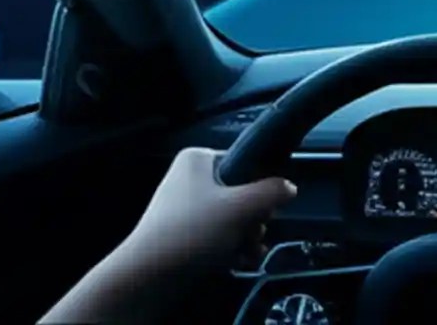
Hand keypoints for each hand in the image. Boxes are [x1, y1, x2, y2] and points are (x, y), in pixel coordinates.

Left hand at [41, 147, 295, 323]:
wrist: (147, 276)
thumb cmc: (192, 231)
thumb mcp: (241, 207)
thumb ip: (272, 192)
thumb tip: (289, 187)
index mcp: (198, 159)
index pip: (245, 163)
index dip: (260, 186)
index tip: (264, 208)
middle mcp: (189, 178)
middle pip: (241, 193)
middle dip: (254, 218)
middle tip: (251, 233)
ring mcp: (184, 207)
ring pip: (232, 217)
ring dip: (246, 236)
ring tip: (244, 251)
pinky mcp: (182, 234)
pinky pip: (217, 234)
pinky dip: (230, 246)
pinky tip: (237, 259)